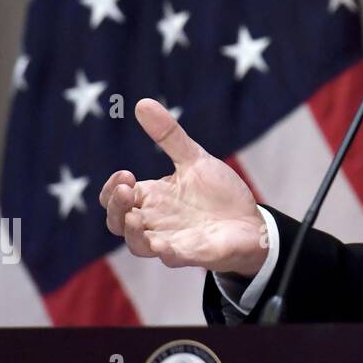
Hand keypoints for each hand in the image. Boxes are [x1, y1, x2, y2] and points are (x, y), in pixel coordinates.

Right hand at [98, 99, 267, 275]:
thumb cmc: (218, 194)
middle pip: (118, 222)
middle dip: (116, 207)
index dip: (112, 188)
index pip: (115, 198)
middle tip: (126, 189)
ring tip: (135, 217)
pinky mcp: (192, 255)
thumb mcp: (194, 159)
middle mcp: (154, 222)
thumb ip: (169, 136)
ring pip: (138, 245)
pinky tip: (163, 245)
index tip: (126, 174)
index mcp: (151, 198)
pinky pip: (172, 258)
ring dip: (133, 234)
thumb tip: (142, 103)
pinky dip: (165, 252)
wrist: (251, 222)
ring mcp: (171, 241)